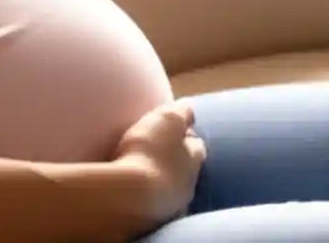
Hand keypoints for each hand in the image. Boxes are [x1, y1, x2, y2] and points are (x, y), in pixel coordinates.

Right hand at [112, 99, 206, 227]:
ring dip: (165, 181)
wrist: (131, 197)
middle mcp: (190, 182)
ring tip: (147, 174)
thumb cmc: (149, 152)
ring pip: (175, 189)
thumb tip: (190, 110)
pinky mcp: (158, 219)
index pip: (197, 145)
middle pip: (188, 168)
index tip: (172, 131)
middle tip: (160, 152)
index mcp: (194, 156)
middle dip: (178, 160)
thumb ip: (182, 112)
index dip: (185, 136)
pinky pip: (158, 206)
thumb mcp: (167, 119)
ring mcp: (175, 203)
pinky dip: (153, 198)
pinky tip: (141, 195)